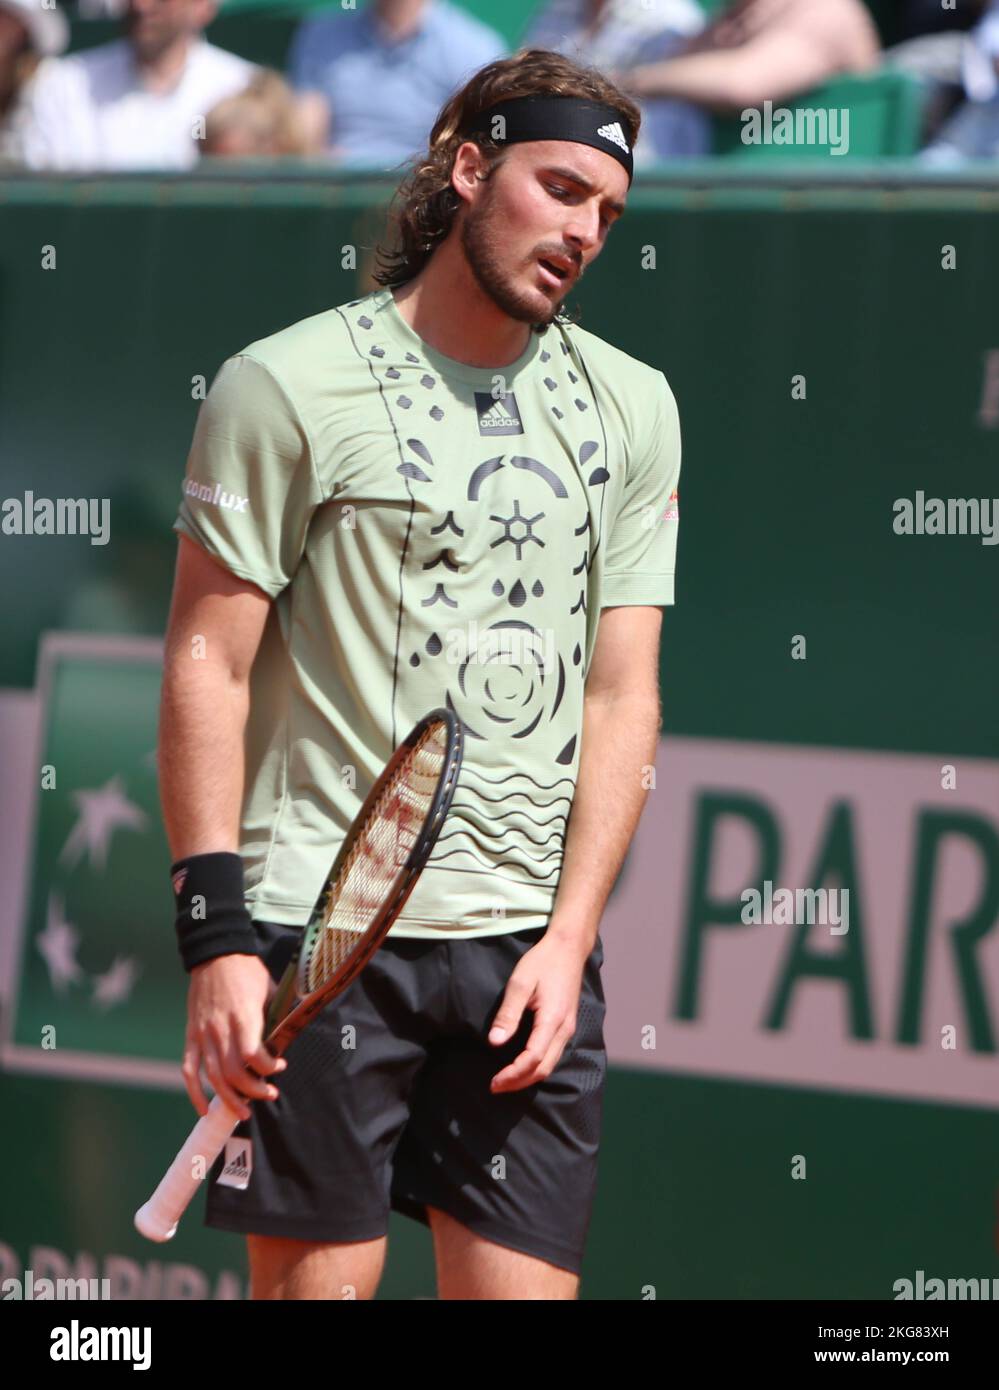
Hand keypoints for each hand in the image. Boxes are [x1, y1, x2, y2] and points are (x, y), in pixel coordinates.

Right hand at [183, 953, 285, 1120]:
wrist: (216, 954)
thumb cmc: (248, 972)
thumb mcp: (270, 991)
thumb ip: (276, 1018)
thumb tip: (286, 1042)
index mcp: (243, 1016)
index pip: (252, 1056)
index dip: (268, 1068)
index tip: (280, 1066)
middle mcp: (220, 1029)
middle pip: (234, 1073)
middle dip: (253, 1090)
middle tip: (269, 1094)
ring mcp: (203, 1034)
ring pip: (213, 1077)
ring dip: (230, 1099)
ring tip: (245, 1112)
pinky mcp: (191, 1035)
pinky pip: (189, 1069)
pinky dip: (194, 1092)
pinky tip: (204, 1109)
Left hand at [487, 931, 591, 1093]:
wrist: (569, 948)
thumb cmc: (542, 962)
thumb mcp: (520, 983)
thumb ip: (508, 1013)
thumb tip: (495, 1042)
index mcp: (553, 1020)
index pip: (533, 1058)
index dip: (513, 1074)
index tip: (494, 1081)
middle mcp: (564, 1029)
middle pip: (544, 1069)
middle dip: (519, 1082)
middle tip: (495, 1087)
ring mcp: (568, 1028)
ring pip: (550, 1064)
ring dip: (528, 1077)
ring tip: (505, 1080)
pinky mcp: (566, 1025)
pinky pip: (553, 1055)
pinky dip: (537, 1067)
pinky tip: (521, 1065)